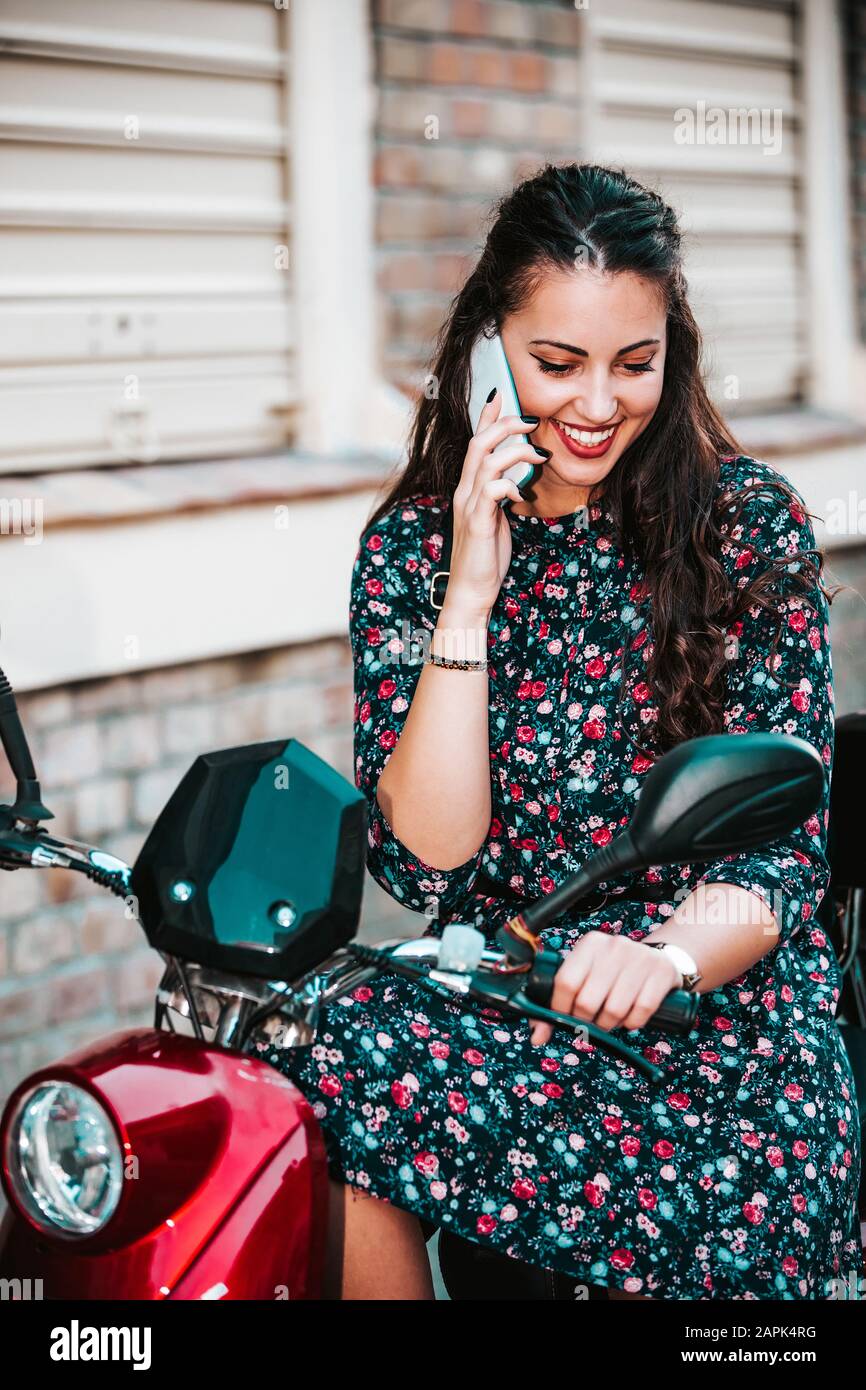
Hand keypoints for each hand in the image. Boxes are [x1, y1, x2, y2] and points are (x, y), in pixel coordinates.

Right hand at [444, 388, 545, 616]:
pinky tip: (524, 493)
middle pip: (479, 442)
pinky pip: (492, 492)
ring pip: (486, 461)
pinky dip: (510, 484)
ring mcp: (469, 506)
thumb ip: (501, 496)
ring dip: (516, 451)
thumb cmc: (486, 557)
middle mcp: (464, 492)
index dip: (487, 416)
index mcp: (468, 489)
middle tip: (532, 419)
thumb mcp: (495, 519)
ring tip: (540, 453)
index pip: (475, 443)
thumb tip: (517, 479)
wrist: (470, 591)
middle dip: (505, 424)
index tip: (502, 394)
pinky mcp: (477, 523)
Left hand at [530, 932, 681, 1045]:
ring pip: (614, 1010)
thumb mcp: (586, 976)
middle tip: (590, 1021)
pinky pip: (641, 1011)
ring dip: (609, 1025)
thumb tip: (536, 1037)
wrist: (658, 960)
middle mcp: (614, 946)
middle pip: (587, 1002)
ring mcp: (640, 957)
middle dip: (586, 1021)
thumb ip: (558, 1004)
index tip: (565, 1019)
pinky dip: (633, 1024)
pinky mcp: (661, 972)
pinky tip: (630, 1018)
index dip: (561, 1009)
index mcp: (590, 944)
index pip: (565, 983)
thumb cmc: (613, 973)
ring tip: (609, 1020)